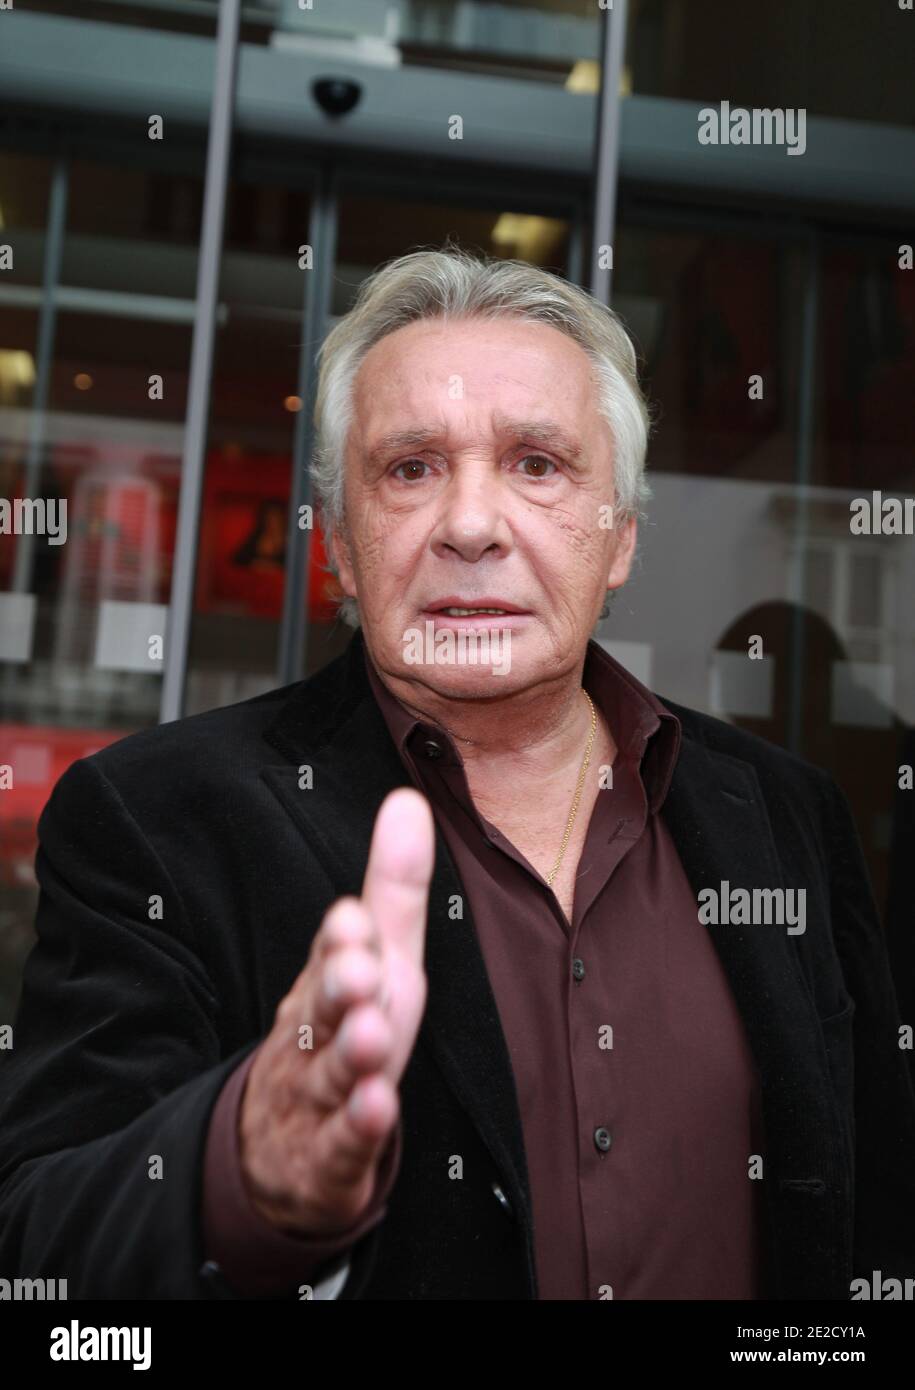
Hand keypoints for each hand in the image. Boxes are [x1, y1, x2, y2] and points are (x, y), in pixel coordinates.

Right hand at [238, 787, 433, 1235]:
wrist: (275, 1144)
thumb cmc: (339, 1030)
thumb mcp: (373, 958)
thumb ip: (393, 887)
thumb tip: (408, 799)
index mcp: (328, 980)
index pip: (334, 952)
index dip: (343, 940)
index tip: (352, 919)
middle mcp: (316, 1032)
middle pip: (323, 1007)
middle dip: (339, 986)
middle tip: (360, 968)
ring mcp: (316, 1095)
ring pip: (331, 1073)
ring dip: (351, 1055)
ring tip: (373, 1035)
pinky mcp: (327, 1157)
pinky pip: (341, 1146)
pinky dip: (357, 1131)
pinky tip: (376, 1112)